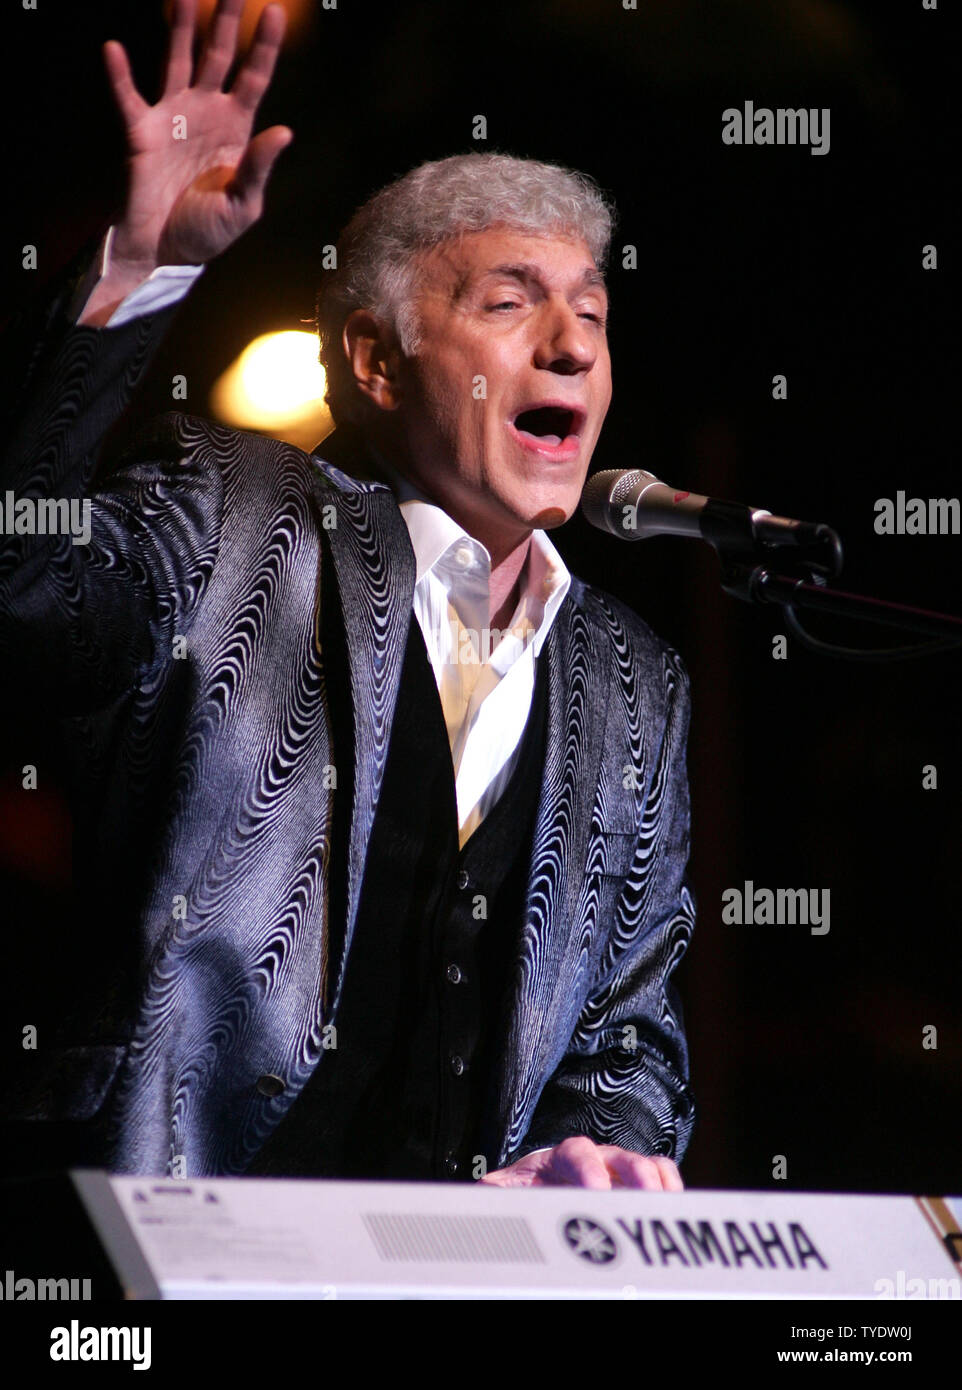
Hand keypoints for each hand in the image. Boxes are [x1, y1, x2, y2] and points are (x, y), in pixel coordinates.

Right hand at [104, 0, 290, 274]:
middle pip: (219, 55)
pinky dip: (120, 75)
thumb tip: (284, 131)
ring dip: (181, 27)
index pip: (254, 78)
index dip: (265, 47)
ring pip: (178, 60)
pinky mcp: (141, 131)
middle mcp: (206, 113)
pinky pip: (128, 97)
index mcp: (236, 129)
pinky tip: (114, 49)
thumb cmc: (207, 233)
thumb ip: (260, 166)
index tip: (277, 12)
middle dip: (227, 19)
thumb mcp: (243, 206)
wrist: (165, 253)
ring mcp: (173, 117)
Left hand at [479, 1135, 683, 1189]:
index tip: (597, 1192)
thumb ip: (497, 1191)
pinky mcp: (639, 1182)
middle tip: (643, 1200)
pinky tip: (675, 1210)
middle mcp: (597, 1156)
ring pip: (647, 1167)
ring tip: (665, 1208)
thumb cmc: (529, 1187)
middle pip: (622, 1158)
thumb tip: (482, 1192)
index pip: (577, 1154)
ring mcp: (622, 1167)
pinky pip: (662, 1176)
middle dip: (635, 1178)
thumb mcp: (509, 1189)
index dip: (589, 1171)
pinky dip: (671, 1189)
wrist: (545, 1180)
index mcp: (562, 1156)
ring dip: (658, 1186)